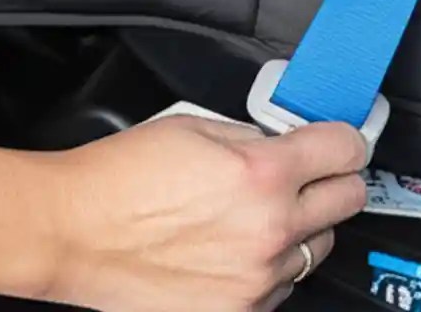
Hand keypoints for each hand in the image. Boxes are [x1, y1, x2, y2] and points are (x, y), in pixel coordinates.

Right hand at [0, 118, 368, 311]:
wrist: (70, 231)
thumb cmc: (119, 179)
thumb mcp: (194, 127)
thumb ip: (254, 135)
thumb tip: (288, 140)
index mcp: (262, 173)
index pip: (347, 149)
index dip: (346, 138)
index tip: (341, 141)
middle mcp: (270, 229)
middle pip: (349, 198)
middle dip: (333, 179)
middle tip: (308, 174)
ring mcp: (256, 277)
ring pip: (319, 247)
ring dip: (302, 227)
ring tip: (255, 215)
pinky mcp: (239, 310)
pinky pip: (283, 286)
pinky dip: (271, 266)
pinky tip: (235, 249)